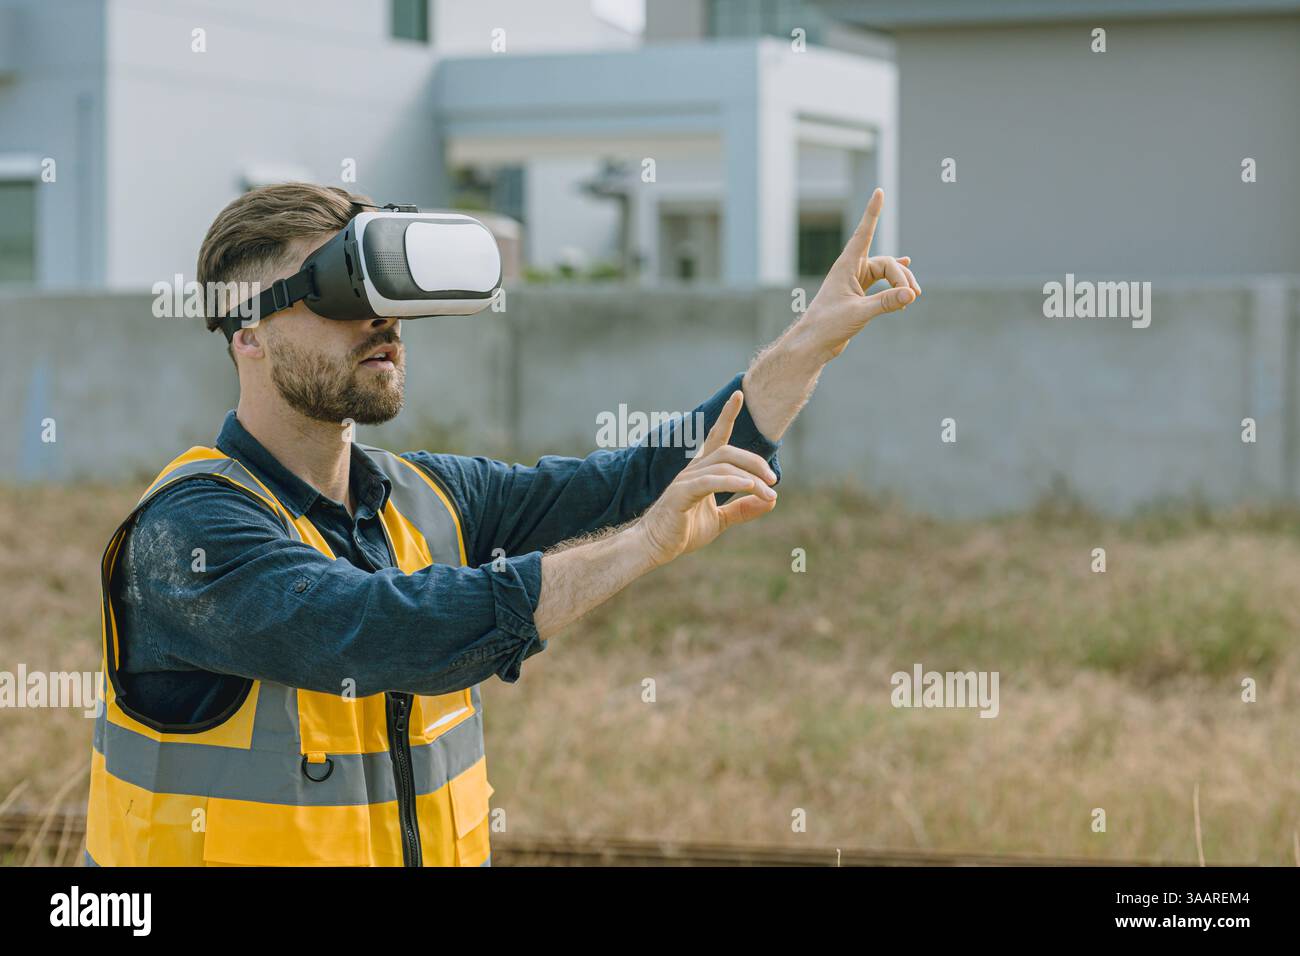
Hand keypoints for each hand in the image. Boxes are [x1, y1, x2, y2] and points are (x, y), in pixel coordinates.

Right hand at [636, 391, 777, 566]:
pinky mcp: (681, 494)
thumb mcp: (720, 521)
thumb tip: (772, 500)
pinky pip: (710, 482)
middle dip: (755, 462)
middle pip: (728, 451)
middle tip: (774, 482)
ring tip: (769, 494)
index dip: (727, 415)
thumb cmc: (682, 532)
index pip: (716, 437)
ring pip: (724, 466)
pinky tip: (751, 487)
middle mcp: (693, 470)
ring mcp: (685, 480)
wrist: (654, 548)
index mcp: (701, 472)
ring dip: (751, 479)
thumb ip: (743, 509)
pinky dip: (733, 481)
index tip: (739, 394)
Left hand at [799, 188, 920, 360]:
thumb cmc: (828, 325)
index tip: (879, 191)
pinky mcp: (859, 296)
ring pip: (886, 275)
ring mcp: (855, 282)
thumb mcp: (859, 313)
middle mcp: (851, 270)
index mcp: (846, 266)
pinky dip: (894, 282)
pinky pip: (881, 283)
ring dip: (900, 284)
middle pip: (886, 264)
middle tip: (912, 296)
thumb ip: (886, 303)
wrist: (814, 344)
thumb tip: (911, 294)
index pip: (863, 233)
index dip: (872, 212)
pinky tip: (906, 280)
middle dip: (901, 277)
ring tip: (912, 298)